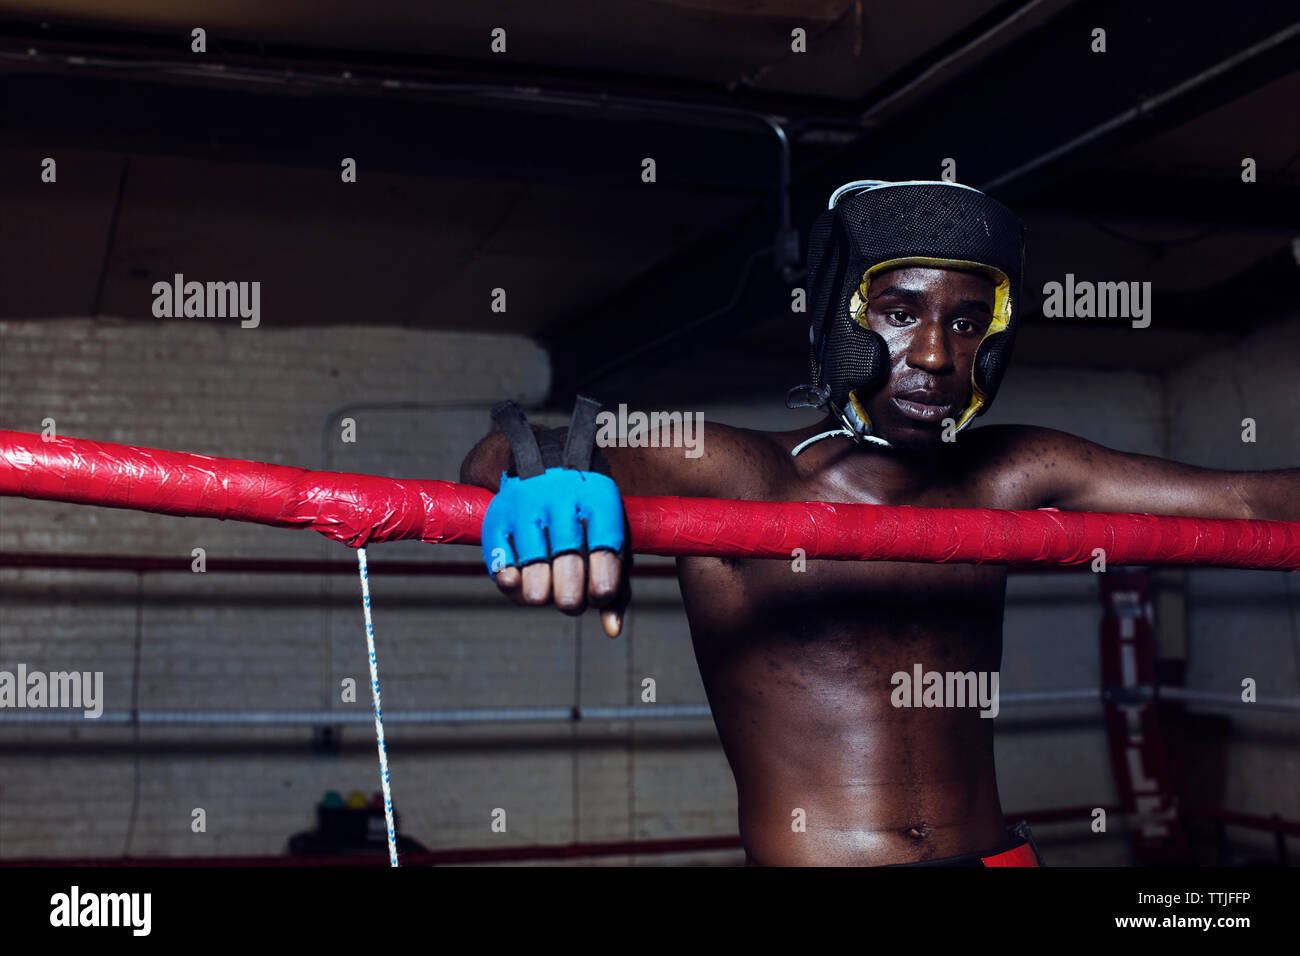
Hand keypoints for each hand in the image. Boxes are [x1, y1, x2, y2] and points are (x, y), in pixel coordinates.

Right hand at [481, 468, 629, 636]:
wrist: (541, 456)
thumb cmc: (583, 511)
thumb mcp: (607, 534)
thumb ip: (615, 583)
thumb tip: (612, 630)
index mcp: (598, 500)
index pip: (605, 553)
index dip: (603, 586)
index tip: (599, 593)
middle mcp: (562, 498)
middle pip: (568, 568)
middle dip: (570, 597)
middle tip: (569, 599)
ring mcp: (527, 505)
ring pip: (534, 572)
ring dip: (540, 594)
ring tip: (545, 590)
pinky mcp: (498, 515)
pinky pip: (500, 562)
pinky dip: (508, 580)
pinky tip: (517, 579)